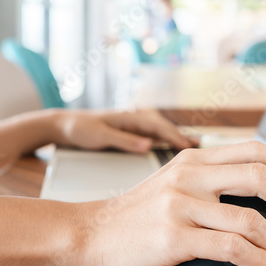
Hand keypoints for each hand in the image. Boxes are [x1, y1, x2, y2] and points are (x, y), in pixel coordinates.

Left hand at [52, 109, 197, 151]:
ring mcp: (132, 125)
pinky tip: (172, 146)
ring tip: (194, 146)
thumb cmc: (80, 129)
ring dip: (175, 137)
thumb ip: (124, 141)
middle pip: (163, 127)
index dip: (175, 136)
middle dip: (181, 136)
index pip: (158, 127)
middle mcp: (133, 118)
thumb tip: (148, 146)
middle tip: (201, 147)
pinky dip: (165, 140)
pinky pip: (152, 135)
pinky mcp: (129, 131)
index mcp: (129, 117)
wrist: (64, 125)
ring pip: (160, 130)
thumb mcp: (100, 136)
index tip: (189, 147)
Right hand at [73, 141, 265, 265]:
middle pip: (260, 177)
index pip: (254, 150)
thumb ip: (208, 181)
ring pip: (251, 219)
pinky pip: (231, 248)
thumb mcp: (171, 183)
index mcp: (193, 158)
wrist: (88, 233)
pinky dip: (260, 261)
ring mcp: (182, 205)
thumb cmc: (132, 215)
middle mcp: (190, 175)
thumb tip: (256, 193)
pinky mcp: (175, 236)